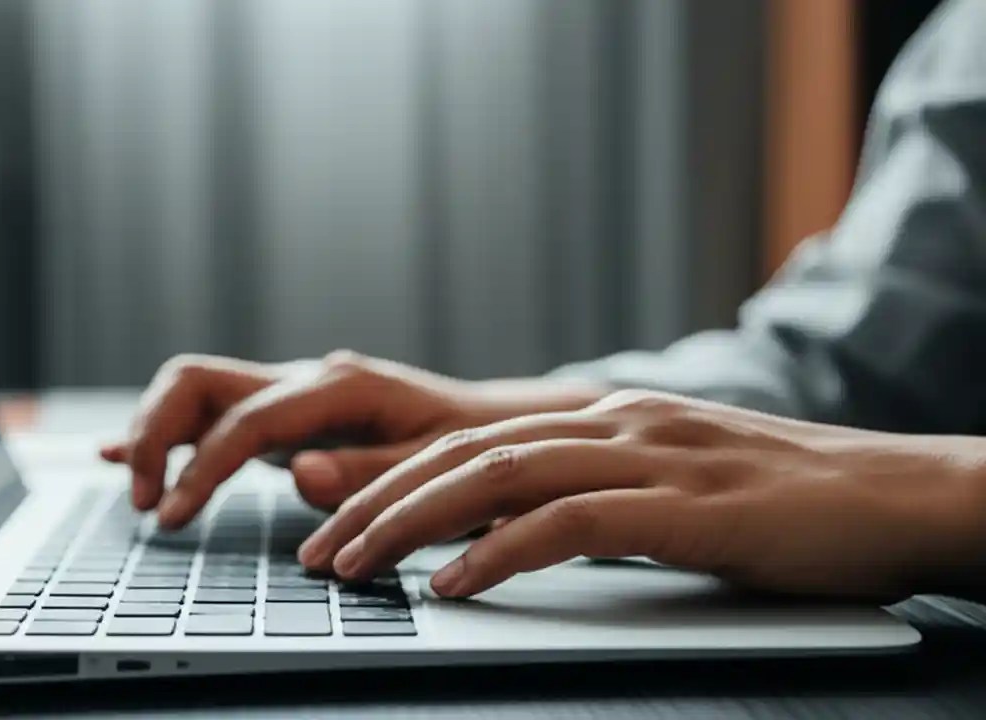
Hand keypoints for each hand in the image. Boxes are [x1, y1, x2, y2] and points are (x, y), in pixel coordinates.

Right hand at [101, 352, 608, 527]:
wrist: (491, 429)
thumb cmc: (471, 451)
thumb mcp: (435, 467)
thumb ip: (367, 472)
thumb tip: (302, 472)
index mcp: (338, 386)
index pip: (245, 419)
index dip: (201, 468)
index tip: (175, 517)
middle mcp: (305, 380)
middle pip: (198, 381)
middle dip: (155, 433)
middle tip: (147, 503)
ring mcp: (290, 395)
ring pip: (196, 391)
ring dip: (155, 434)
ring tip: (139, 493)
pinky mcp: (284, 418)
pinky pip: (212, 415)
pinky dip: (169, 435)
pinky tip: (123, 457)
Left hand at [299, 390, 985, 600]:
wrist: (899, 492)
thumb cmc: (785, 503)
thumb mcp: (673, 485)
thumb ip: (598, 491)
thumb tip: (520, 530)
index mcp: (605, 415)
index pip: (471, 441)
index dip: (393, 481)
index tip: (337, 523)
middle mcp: (614, 421)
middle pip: (464, 453)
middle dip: (377, 503)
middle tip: (321, 554)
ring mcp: (649, 456)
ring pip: (497, 477)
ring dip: (413, 525)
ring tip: (357, 569)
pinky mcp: (685, 505)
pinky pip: (568, 524)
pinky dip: (499, 554)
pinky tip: (451, 587)